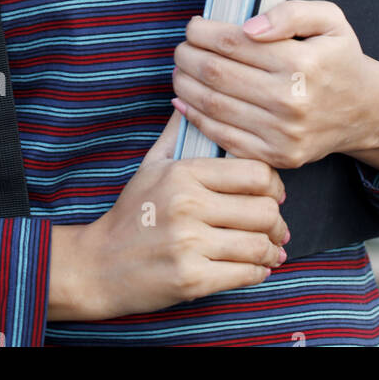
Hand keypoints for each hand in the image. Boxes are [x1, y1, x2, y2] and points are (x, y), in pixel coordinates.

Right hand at [56, 111, 288, 320]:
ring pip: (259, 244)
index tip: (274, 193)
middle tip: (278, 227)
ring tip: (272, 249)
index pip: (254, 172)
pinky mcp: (191, 280)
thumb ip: (179, 134)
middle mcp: (187, 205)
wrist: (100, 265)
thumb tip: (194, 100)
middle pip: (263, 209)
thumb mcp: (151, 165)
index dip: (274, 184)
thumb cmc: (132, 213)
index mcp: (183, 173)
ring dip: (272, 249)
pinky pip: (246, 274)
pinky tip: (257, 268)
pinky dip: (258, 272)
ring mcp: (188, 243)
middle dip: (278, 221)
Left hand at [171, 0, 378, 170]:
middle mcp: (292, 101)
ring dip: (186, 85)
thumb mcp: (329, 19)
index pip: (233, 42)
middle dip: (188, 57)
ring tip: (180, 71)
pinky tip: (185, 101)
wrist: (364, 110)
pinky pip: (224, 137)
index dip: (203, 33)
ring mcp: (284, 134)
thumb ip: (291, 13)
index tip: (193, 27)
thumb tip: (250, 26)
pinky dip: (197, 118)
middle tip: (181, 48)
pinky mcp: (277, 157)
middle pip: (217, 74)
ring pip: (215, 106)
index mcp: (302, 62)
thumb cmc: (338, 58)